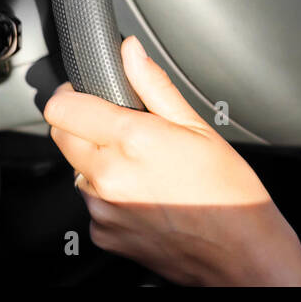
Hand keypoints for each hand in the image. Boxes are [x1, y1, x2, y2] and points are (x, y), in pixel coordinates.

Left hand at [44, 36, 300, 285]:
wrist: (238, 250)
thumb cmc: (228, 190)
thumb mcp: (198, 127)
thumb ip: (154, 86)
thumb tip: (130, 52)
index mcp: (132, 139)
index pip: (63, 109)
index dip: (70, 95)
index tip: (84, 93)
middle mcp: (108, 175)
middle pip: (62, 137)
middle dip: (82, 125)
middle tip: (120, 127)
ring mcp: (102, 209)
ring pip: (76, 171)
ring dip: (97, 162)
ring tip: (143, 167)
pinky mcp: (103, 234)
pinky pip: (92, 204)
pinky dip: (109, 196)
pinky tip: (145, 195)